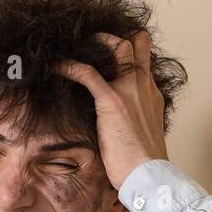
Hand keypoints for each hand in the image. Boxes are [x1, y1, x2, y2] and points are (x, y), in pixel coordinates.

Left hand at [55, 29, 168, 188]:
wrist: (149, 175)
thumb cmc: (143, 164)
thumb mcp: (144, 135)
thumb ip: (134, 122)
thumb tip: (121, 128)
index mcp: (152, 96)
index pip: (144, 62)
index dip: (131, 51)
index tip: (115, 52)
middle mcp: (144, 87)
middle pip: (137, 45)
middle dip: (116, 37)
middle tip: (96, 39)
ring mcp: (130, 91)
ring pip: (119, 48)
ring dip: (98, 41)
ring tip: (77, 45)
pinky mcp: (112, 100)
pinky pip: (88, 73)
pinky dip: (71, 67)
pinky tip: (59, 66)